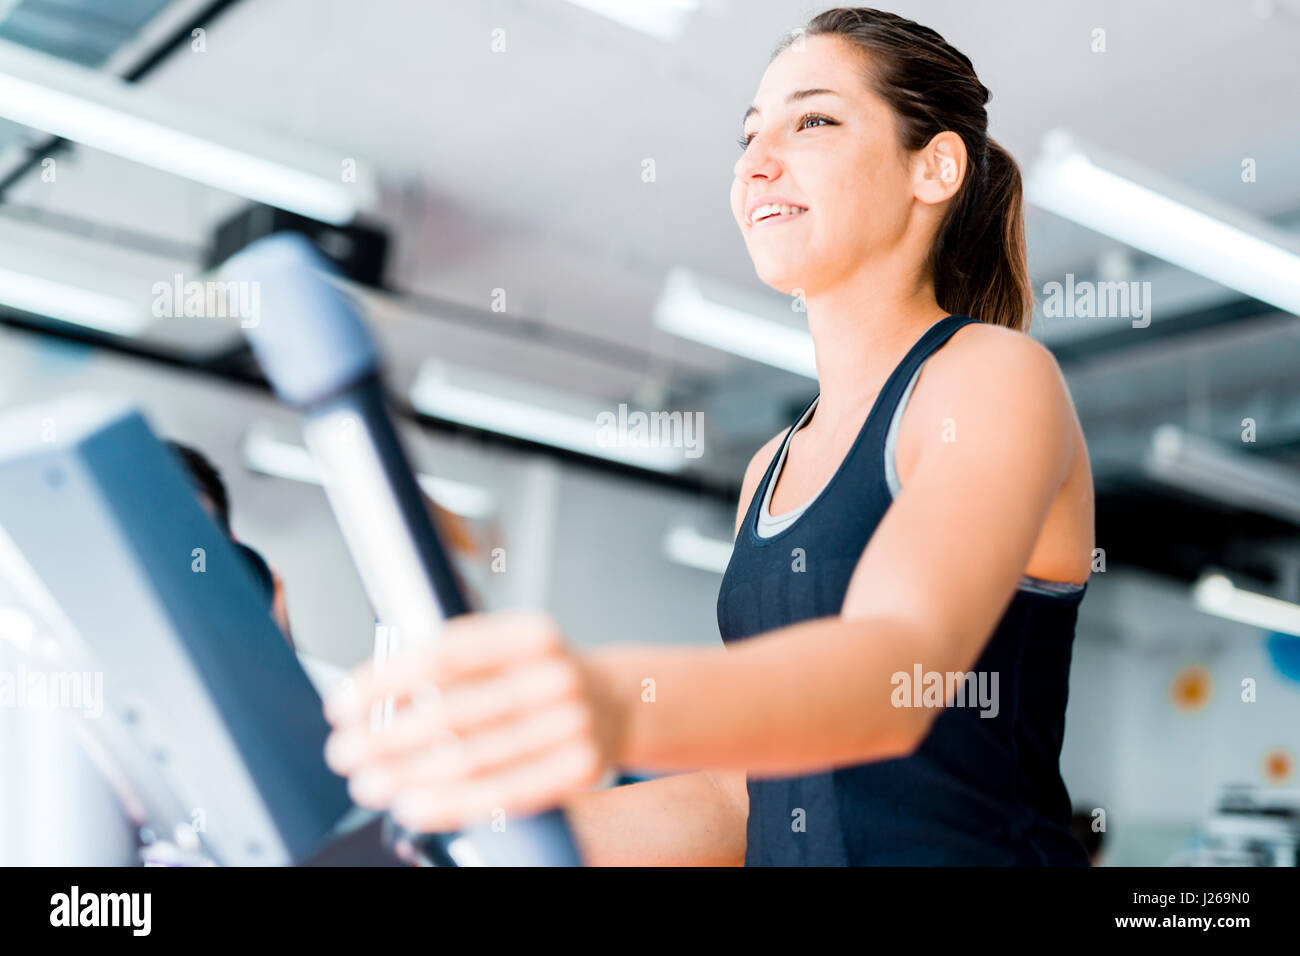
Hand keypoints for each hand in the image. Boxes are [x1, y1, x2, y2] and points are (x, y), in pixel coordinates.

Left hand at [322, 610, 623, 832]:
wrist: (613, 703)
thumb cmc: (540, 676)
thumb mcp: (506, 647)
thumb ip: (453, 660)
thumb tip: (374, 693)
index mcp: (532, 633)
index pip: (443, 654)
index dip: (385, 682)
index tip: (345, 704)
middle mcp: (556, 674)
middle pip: (453, 710)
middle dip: (386, 736)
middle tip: (346, 750)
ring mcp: (573, 722)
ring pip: (472, 757)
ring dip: (408, 774)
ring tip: (369, 782)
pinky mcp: (580, 767)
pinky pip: (503, 793)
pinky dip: (451, 803)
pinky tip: (415, 805)